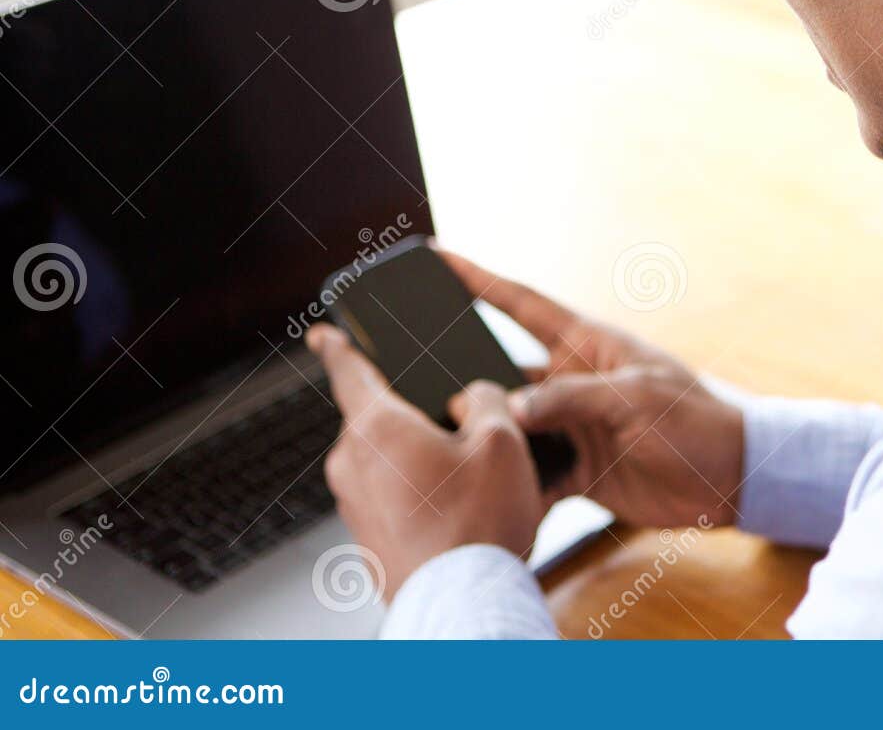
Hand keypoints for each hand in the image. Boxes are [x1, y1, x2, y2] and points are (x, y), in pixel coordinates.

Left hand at [307, 323, 545, 600]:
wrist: (463, 606)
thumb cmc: (478, 525)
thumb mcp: (503, 442)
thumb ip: (486, 399)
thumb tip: (472, 398)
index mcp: (376, 428)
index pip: (350, 371)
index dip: (339, 345)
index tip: (323, 334)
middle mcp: (352, 465)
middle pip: (383, 419)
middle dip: (420, 418)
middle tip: (467, 432)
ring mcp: (355, 505)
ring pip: (390, 461)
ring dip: (424, 460)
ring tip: (473, 484)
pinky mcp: (367, 538)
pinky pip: (393, 498)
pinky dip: (421, 496)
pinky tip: (460, 514)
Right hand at [440, 250, 744, 529]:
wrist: (733, 478)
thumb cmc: (697, 420)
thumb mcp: (637, 398)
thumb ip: (573, 398)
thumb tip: (509, 407)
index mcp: (586, 346)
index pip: (521, 304)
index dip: (478, 279)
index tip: (436, 255)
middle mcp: (571, 382)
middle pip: (502, 370)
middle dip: (460, 372)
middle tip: (408, 373)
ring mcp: (572, 427)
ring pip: (510, 427)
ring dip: (482, 435)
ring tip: (436, 442)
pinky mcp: (578, 471)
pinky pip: (531, 475)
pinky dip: (510, 484)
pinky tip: (482, 493)